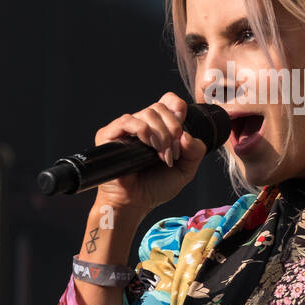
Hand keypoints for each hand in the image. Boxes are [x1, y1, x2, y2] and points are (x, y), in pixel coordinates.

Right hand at [91, 93, 206, 216]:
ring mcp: (125, 128)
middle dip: (172, 130)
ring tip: (161, 156)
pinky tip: (147, 145)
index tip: (181, 130)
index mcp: (159, 127)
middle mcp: (141, 124)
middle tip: (172, 153)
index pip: (167, 101)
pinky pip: (128, 120)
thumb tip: (187, 135)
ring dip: (161, 135)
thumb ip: (195, 151)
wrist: (135, 203)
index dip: (177, 108)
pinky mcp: (109, 134)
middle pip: (160, 108)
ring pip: (147, 113)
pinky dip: (142, 130)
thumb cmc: (156, 187)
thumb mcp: (186, 170)